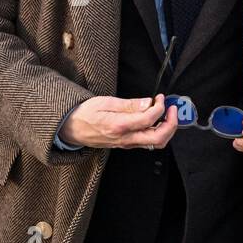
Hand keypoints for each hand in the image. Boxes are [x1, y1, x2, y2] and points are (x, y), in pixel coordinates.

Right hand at [60, 94, 178, 149]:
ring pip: (155, 143)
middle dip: (172, 123)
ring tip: (167, 114)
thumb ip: (129, 104)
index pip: (149, 118)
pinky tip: (156, 120)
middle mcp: (125, 138)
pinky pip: (147, 142)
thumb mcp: (105, 102)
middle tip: (172, 109)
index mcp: (119, 126)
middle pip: (159, 138)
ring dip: (167, 129)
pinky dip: (157, 132)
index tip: (160, 98)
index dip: (160, 107)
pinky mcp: (126, 144)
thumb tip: (148, 103)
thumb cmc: (84, 114)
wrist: (71, 128)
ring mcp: (127, 143)